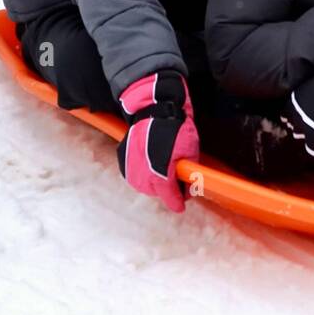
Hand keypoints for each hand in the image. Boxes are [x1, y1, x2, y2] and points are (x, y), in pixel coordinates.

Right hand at [117, 70, 199, 212]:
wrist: (153, 108)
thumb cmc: (174, 127)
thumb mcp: (190, 151)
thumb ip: (188, 172)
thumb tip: (188, 184)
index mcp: (161, 176)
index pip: (170, 198)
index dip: (177, 202)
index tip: (180, 206)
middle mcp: (143, 176)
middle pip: (157, 192)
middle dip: (166, 187)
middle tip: (174, 175)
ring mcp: (131, 168)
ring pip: (144, 184)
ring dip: (153, 179)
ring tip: (161, 164)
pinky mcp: (123, 160)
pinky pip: (134, 172)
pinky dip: (142, 170)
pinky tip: (149, 160)